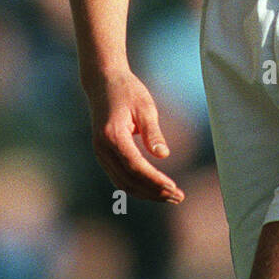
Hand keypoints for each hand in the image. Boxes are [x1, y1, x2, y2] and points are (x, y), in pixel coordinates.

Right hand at [87, 71, 184, 203]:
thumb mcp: (145, 107)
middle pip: (129, 180)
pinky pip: (119, 177)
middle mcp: (102, 149)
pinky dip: (137, 186)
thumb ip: (152, 133)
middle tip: (179, 197)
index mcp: (112, 136)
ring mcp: (100, 153)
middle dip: (154, 192)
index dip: (154, 180)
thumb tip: (163, 155)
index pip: (135, 166)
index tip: (173, 187)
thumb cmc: (127, 91)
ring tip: (170, 196)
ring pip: (123, 183)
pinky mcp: (103, 155)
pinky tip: (154, 189)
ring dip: (147, 193)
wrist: (103, 82)